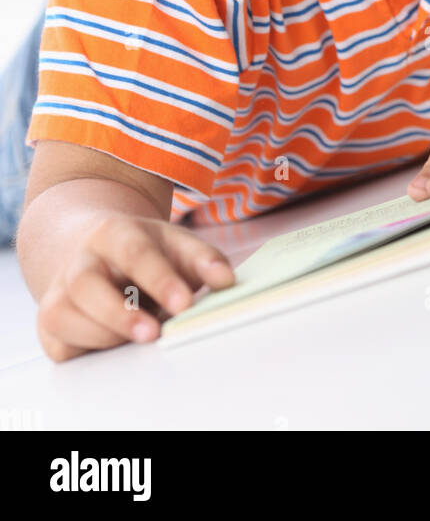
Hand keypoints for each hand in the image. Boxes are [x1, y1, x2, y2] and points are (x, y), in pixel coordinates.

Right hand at [36, 215, 234, 361]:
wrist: (92, 250)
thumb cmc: (142, 251)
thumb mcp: (174, 243)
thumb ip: (203, 258)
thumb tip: (226, 280)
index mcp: (114, 233)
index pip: (135, 253)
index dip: (159, 279)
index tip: (184, 304)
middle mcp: (80, 260)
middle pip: (87, 284)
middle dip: (120, 314)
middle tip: (154, 334)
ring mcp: (58, 292)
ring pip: (66, 316)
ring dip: (105, 334)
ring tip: (140, 337)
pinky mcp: (50, 324)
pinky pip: (60, 345)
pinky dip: (87, 350)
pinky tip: (114, 344)